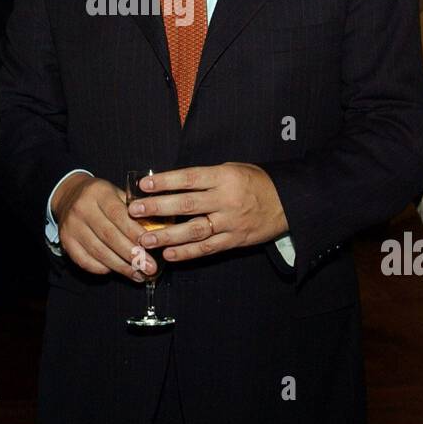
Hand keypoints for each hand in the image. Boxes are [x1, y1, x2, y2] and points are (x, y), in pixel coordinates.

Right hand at [52, 173, 151, 280]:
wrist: (69, 196)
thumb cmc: (101, 197)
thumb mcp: (117, 192)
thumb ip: (135, 209)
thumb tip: (159, 231)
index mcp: (99, 193)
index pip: (119, 215)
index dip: (135, 232)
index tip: (152, 245)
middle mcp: (82, 209)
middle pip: (109, 236)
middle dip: (132, 254)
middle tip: (150, 267)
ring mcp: (71, 227)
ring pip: (98, 252)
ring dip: (121, 266)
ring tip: (139, 274)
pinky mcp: (65, 242)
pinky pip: (85, 261)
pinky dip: (102, 269)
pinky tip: (117, 271)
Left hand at [126, 163, 287, 263]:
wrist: (287, 202)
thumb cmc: (254, 182)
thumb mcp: (232, 169)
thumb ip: (205, 177)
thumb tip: (170, 183)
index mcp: (224, 177)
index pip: (189, 179)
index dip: (165, 182)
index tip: (143, 185)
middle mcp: (226, 200)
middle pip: (187, 205)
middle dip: (158, 208)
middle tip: (135, 211)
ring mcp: (230, 222)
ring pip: (194, 230)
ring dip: (168, 235)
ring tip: (145, 238)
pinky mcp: (234, 240)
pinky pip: (208, 248)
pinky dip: (187, 252)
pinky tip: (169, 254)